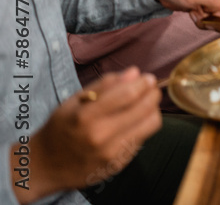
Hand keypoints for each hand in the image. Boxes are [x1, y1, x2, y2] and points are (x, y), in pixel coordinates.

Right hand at [17, 68, 160, 200]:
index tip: (147, 78)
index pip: (128, 94)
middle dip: (153, 93)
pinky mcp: (119, 164)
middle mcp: (101, 136)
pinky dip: (142, 126)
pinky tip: (133, 122)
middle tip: (150, 88)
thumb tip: (135, 72)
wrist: (46, 166)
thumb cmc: (61, 128)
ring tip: (144, 104)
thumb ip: (105, 85)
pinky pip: (143, 138)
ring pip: (152, 123)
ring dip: (152, 110)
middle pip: (145, 108)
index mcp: (86, 116)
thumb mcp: (74, 101)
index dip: (144, 83)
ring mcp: (112, 153)